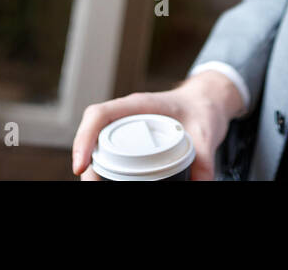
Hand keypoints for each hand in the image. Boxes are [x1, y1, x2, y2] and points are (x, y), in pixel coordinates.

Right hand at [71, 71, 243, 180]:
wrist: (206, 102)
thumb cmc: (201, 108)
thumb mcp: (206, 132)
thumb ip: (204, 160)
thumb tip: (201, 183)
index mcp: (139, 105)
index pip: (100, 115)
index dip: (85, 137)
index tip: (81, 164)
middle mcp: (127, 114)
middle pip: (94, 135)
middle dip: (87, 162)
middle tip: (91, 184)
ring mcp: (127, 126)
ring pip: (99, 144)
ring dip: (94, 167)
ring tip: (97, 184)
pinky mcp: (131, 139)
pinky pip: (110, 151)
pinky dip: (104, 167)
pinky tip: (106, 181)